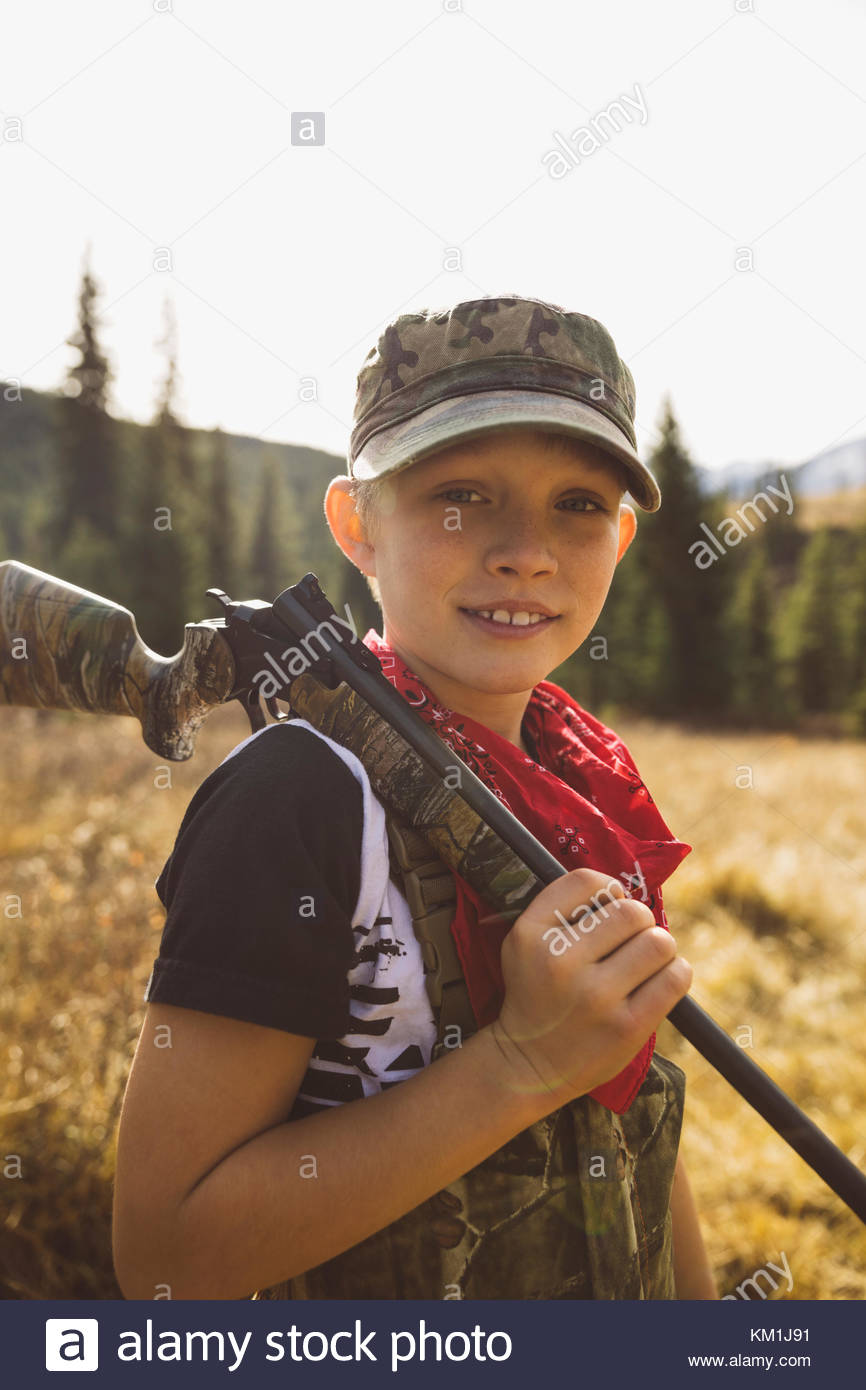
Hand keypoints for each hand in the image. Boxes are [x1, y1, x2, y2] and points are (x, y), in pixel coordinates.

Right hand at [489, 868, 691, 1113]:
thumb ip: (563, 907)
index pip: (588, 881)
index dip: (608, 891)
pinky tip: (658, 980)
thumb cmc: (538, 992)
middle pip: (632, 912)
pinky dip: (675, 973)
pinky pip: (675, 978)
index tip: (605, 912)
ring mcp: (595, 997)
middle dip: (638, 922)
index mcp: (531, 933)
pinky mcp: (627, 1028)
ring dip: (658, 947)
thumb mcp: (526, 941)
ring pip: (659, 942)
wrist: (529, 1064)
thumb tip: (624, 891)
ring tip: (643, 962)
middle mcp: (559, 961)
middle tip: (628, 942)